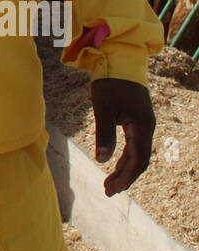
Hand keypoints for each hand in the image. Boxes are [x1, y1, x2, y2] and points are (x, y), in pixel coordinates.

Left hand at [91, 78, 155, 196]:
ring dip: (124, 169)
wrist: (119, 59)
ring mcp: (144, 123)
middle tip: (108, 191)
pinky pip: (134, 144)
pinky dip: (125, 157)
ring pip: (137, 154)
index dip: (125, 177)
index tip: (111, 190)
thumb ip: (104, 133)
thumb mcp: (103, 108)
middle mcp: (147, 127)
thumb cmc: (110, 82)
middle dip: (124, 177)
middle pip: (139, 160)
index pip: (137, 160)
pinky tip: (114, 163)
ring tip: (109, 183)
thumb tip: (102, 160)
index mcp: (142, 125)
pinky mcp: (138, 119)